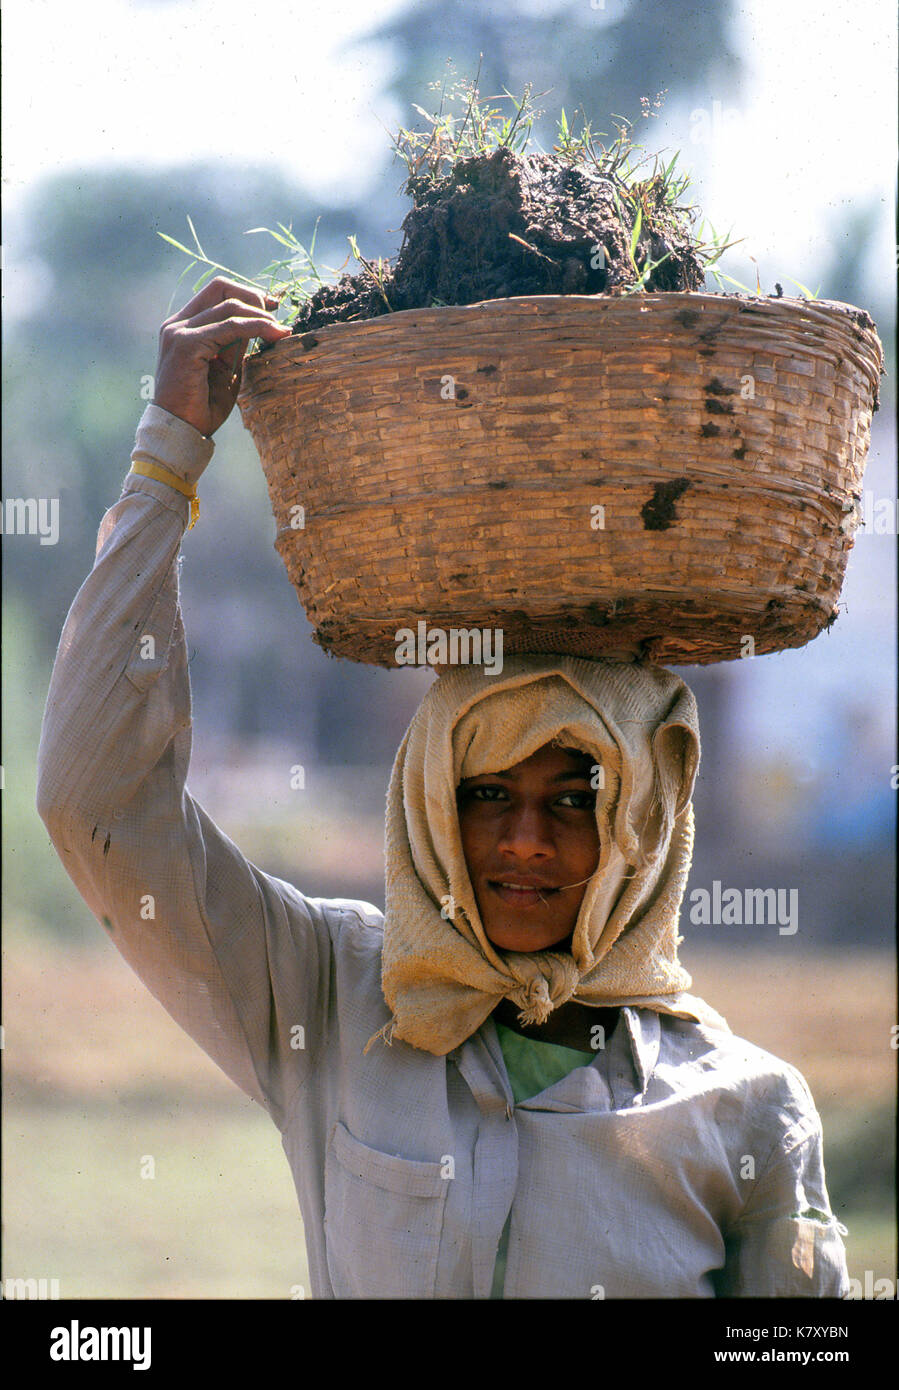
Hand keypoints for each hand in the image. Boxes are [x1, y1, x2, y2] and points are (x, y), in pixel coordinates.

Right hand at [154, 278, 291, 436]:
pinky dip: (255, 327)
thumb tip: (258, 325)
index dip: (246, 295)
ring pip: (229, 305)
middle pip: (221, 287)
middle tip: (276, 319)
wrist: (180, 432)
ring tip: (280, 331)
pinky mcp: (187, 343)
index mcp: (183, 327)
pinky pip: (230, 326)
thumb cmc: (201, 407)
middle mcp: (178, 324)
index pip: (216, 293)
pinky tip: (272, 334)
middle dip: (254, 297)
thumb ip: (235, 345)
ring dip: (260, 316)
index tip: (272, 308)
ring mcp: (179, 331)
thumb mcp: (224, 370)